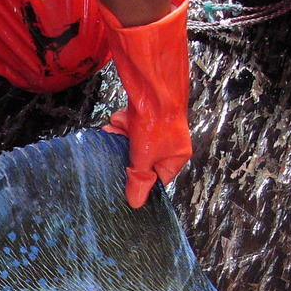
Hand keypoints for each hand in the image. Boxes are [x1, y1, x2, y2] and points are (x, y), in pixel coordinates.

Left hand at [100, 0, 191, 207]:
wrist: (153, 87)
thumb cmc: (157, 123)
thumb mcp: (145, 158)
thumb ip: (139, 180)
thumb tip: (136, 203)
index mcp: (175, 157)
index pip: (157, 179)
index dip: (139, 181)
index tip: (123, 184)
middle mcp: (168, 143)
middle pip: (140, 159)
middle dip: (125, 154)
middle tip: (115, 153)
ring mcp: (156, 128)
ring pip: (131, 142)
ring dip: (120, 136)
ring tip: (116, 130)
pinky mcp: (145, 114)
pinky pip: (129, 125)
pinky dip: (122, 123)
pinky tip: (119, 118)